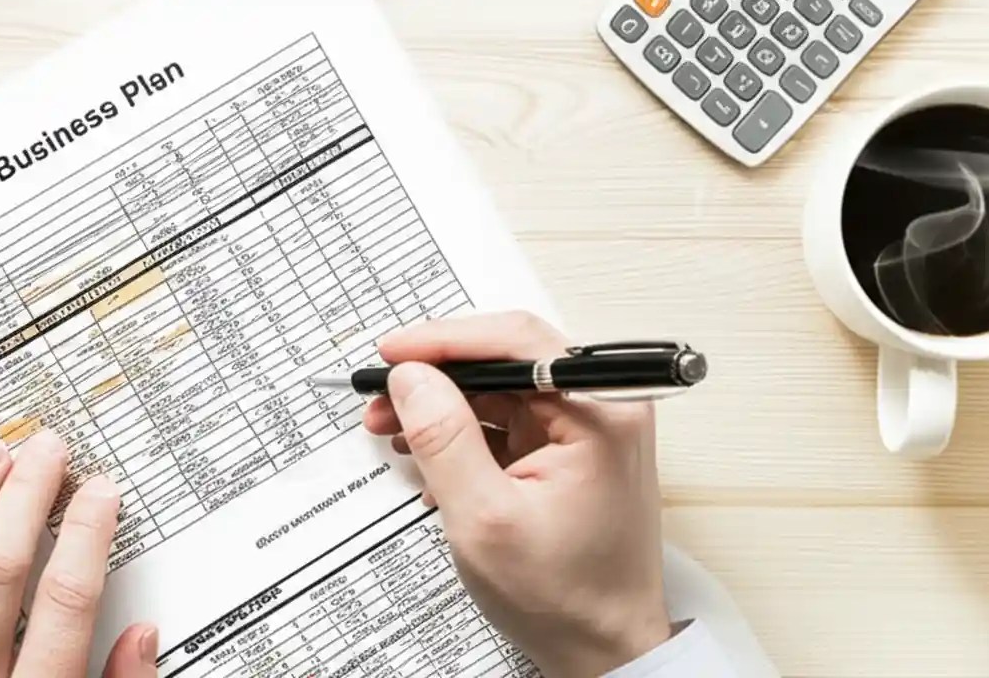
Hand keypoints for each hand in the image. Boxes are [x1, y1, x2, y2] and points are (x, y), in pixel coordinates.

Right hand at [363, 312, 670, 677]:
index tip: (393, 353)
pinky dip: (461, 432)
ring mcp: (585, 431)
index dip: (444, 341)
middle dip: (436, 377)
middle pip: (505, 361)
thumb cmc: (566, 597)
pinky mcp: (567, 452)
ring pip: (499, 390)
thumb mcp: (485, 518)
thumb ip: (445, 440)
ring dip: (442, 405)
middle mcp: (601, 409)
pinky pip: (505, 422)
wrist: (605, 651)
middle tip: (383, 395)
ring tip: (393, 427)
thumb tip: (413, 377)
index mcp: (599, 413)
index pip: (516, 341)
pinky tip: (427, 453)